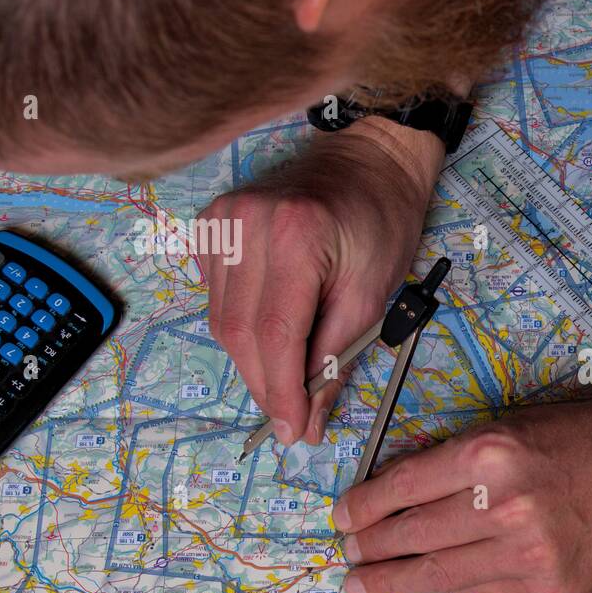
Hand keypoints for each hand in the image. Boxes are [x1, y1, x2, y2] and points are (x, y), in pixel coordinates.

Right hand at [199, 123, 440, 444]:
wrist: (368, 160)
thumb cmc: (382, 222)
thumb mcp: (373, 293)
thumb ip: (336, 355)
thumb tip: (308, 416)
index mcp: (294, 235)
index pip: (275, 334)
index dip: (280, 392)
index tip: (291, 432)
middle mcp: (246, 224)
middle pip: (238, 332)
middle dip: (264, 386)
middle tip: (290, 421)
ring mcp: (221, 220)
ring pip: (221, 320)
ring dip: (252, 361)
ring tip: (286, 381)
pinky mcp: (210, 224)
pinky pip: (215, 295)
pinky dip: (239, 326)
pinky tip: (270, 328)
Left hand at [332, 396, 591, 592]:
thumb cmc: (588, 437)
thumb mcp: (514, 425)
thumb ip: (458, 457)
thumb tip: (397, 488)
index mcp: (489, 453)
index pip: (403, 486)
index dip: (363, 506)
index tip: (342, 517)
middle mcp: (503, 506)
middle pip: (411, 535)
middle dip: (369, 548)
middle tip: (347, 557)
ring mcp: (526, 555)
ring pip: (438, 575)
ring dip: (392, 582)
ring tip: (363, 587)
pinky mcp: (546, 589)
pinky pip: (481, 592)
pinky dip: (451, 588)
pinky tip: (430, 586)